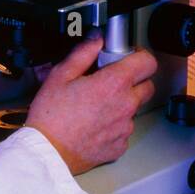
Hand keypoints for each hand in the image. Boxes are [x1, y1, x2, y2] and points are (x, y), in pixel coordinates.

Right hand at [25, 35, 157, 175]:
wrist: (47, 153)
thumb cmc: (50, 116)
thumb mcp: (61, 74)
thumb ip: (84, 52)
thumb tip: (96, 39)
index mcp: (113, 84)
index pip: (147, 62)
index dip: (140, 55)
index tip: (130, 57)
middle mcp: (125, 105)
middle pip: (147, 86)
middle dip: (134, 80)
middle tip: (112, 80)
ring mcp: (124, 128)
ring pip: (134, 109)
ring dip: (122, 104)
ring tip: (96, 105)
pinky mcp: (119, 146)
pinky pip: (123, 129)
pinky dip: (114, 125)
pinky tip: (94, 123)